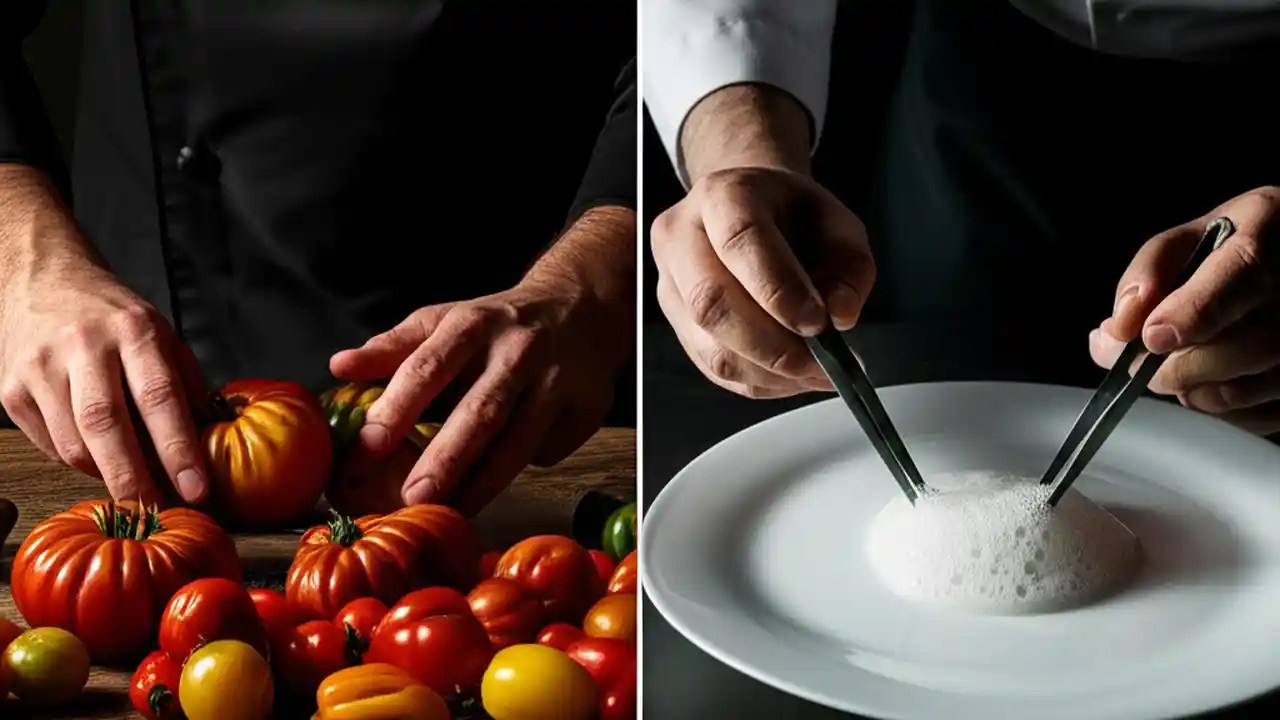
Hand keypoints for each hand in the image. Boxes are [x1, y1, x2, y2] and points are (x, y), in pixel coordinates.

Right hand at [0, 255, 209, 502]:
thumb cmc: (114, 318)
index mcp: (134, 330)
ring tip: (133, 483)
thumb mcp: (161, 335)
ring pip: (74, 444)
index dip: (179, 449)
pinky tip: (95, 455)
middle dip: (134, 477)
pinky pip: (50, 444)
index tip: (197, 488)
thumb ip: (187, 386)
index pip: (160, 396)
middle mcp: (84, 345)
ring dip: (106, 473)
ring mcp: (40, 367)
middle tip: (156, 510)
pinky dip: (78, 460)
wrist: (43, 281)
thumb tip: (212, 444)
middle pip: (106, 424)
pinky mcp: (11, 389)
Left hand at [330, 207, 633, 514]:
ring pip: (519, 442)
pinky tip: (494, 484)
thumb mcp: (443, 321)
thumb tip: (338, 367)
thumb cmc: (495, 323)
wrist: (579, 306)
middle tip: (413, 497)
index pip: (430, 367)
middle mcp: (517, 351)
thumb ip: (391, 347)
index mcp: (472, 324)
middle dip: (446, 458)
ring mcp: (556, 381)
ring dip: (483, 483)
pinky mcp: (586, 408)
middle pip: (481, 411)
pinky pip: (548, 449)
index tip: (368, 446)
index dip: (399, 407)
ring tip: (450, 512)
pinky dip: (521, 469)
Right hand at [651, 166, 874, 397]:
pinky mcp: (673, 322)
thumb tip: (840, 316)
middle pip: (712, 302)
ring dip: (769, 372)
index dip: (779, 289)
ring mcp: (669, 283)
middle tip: (820, 363)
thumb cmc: (790, 216)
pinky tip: (790, 374)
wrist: (744, 212)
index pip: (741, 240)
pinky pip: (713, 368)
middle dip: (773, 346)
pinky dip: (758, 381)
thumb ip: (850, 266)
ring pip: (710, 346)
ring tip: (814, 372)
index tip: (818, 322)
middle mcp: (681, 236)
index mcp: (723, 195)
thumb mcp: (837, 223)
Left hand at [1091, 186, 1278, 434]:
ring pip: (1249, 389)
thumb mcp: (1188, 238)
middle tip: (1133, 363)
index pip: (1244, 275)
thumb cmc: (1231, 246)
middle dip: (1173, 367)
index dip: (1193, 314)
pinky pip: (1259, 415)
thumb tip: (1119, 328)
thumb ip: (1149, 274)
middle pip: (1247, 346)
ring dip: (1192, 390)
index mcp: (1267, 234)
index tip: (1151, 336)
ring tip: (1172, 366)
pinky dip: (1218, 408)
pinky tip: (1205, 381)